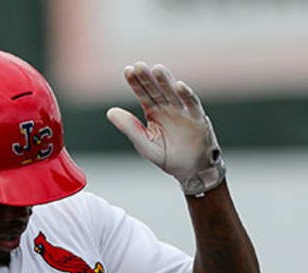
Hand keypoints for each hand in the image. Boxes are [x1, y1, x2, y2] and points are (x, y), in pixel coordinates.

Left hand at [106, 62, 225, 195]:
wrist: (190, 170)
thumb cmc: (167, 157)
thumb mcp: (144, 144)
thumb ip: (129, 128)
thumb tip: (110, 112)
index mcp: (153, 112)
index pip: (143, 93)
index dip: (136, 83)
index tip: (128, 70)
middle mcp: (168, 108)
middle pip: (156, 90)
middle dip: (148, 78)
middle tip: (139, 66)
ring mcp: (183, 111)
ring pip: (173, 93)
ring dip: (166, 81)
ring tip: (157, 69)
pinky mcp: (197, 119)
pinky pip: (192, 104)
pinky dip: (187, 95)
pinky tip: (179, 86)